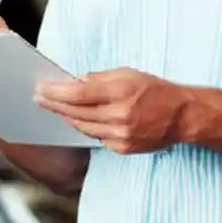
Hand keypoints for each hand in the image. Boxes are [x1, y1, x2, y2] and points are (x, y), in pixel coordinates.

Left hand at [35, 68, 186, 153]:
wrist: (182, 116)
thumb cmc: (155, 91)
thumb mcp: (128, 74)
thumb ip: (100, 78)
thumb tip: (76, 82)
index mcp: (120, 92)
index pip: (78, 94)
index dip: (55, 92)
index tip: (41, 88)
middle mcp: (119, 115)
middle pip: (76, 112)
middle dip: (54, 105)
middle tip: (39, 99)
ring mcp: (121, 135)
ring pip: (83, 127)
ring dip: (66, 117)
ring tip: (54, 109)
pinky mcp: (123, 148)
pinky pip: (96, 138)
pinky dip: (86, 128)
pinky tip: (78, 120)